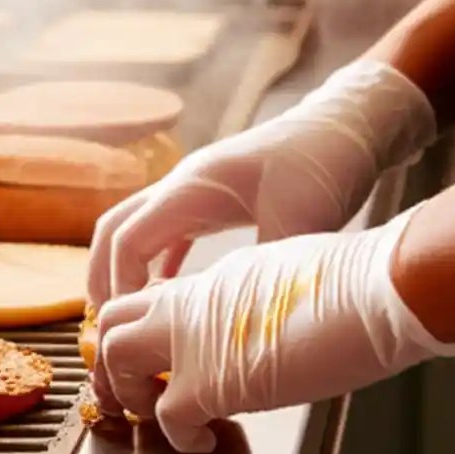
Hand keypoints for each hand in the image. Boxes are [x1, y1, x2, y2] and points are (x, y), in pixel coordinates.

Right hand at [87, 59, 436, 308]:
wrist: (351, 125)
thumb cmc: (325, 161)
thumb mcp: (302, 222)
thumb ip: (267, 272)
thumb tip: (244, 326)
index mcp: (192, 187)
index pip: (128, 240)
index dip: (119, 285)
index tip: (127, 327)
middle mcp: (182, 185)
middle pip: (114, 231)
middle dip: (103, 278)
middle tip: (107, 328)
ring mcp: (195, 190)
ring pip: (135, 230)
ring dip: (123, 269)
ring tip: (128, 316)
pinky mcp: (215, 200)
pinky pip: (168, 234)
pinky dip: (156, 265)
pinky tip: (165, 296)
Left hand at [92, 206, 454, 453]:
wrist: (377, 289)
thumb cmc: (358, 283)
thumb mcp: (289, 274)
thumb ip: (257, 297)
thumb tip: (265, 320)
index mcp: (213, 280)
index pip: (149, 299)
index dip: (140, 329)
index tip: (149, 356)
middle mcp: (190, 303)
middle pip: (111, 320)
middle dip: (108, 359)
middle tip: (125, 392)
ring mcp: (193, 340)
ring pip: (116, 357)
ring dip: (127, 393)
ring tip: (152, 417)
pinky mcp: (209, 381)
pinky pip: (167, 418)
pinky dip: (177, 439)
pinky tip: (200, 442)